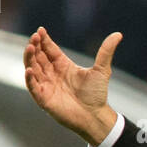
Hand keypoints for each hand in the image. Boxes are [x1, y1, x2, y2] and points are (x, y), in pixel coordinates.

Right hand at [24, 27, 120, 144]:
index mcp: (63, 65)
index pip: (49, 49)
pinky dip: (29, 79)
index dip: (44, 40)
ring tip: (30, 47)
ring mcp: (47, 85)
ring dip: (29, 58)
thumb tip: (118, 34)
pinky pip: (33, 87)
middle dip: (35, 46)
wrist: (95, 116)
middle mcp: (52, 74)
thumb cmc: (97, 94)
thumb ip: (106, 51)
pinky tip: (28, 70)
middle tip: (35, 37)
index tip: (41, 30)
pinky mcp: (44, 98)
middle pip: (38, 56)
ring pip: (32, 68)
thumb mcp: (102, 70)